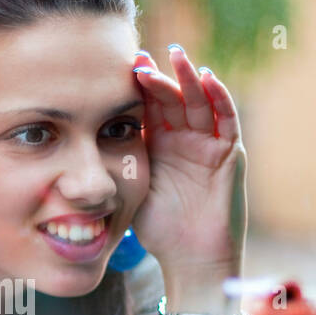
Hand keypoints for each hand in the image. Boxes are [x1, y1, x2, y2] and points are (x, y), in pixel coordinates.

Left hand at [131, 46, 246, 291]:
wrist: (191, 259)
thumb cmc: (161, 230)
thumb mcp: (134, 187)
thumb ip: (121, 160)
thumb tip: (84, 142)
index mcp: (161, 145)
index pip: (150, 106)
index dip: (138, 87)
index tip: (122, 65)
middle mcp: (186, 139)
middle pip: (173, 98)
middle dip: (158, 77)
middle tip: (140, 57)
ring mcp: (210, 144)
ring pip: (200, 101)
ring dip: (188, 77)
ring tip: (175, 55)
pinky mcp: (231, 154)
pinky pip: (227, 119)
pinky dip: (219, 97)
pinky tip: (206, 78)